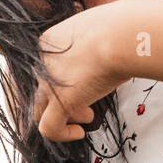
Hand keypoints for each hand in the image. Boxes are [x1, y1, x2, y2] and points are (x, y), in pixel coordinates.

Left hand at [33, 1, 132, 141]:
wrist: (121, 37)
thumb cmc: (119, 28)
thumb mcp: (97, 29)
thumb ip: (89, 42)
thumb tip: (103, 51)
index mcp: (49, 42)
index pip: (47, 68)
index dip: (64, 79)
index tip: (86, 81)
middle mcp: (42, 62)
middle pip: (42, 88)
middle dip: (63, 98)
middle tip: (86, 104)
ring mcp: (48, 83)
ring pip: (42, 109)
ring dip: (64, 116)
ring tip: (88, 116)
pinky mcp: (59, 102)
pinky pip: (49, 128)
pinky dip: (62, 134)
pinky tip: (79, 133)